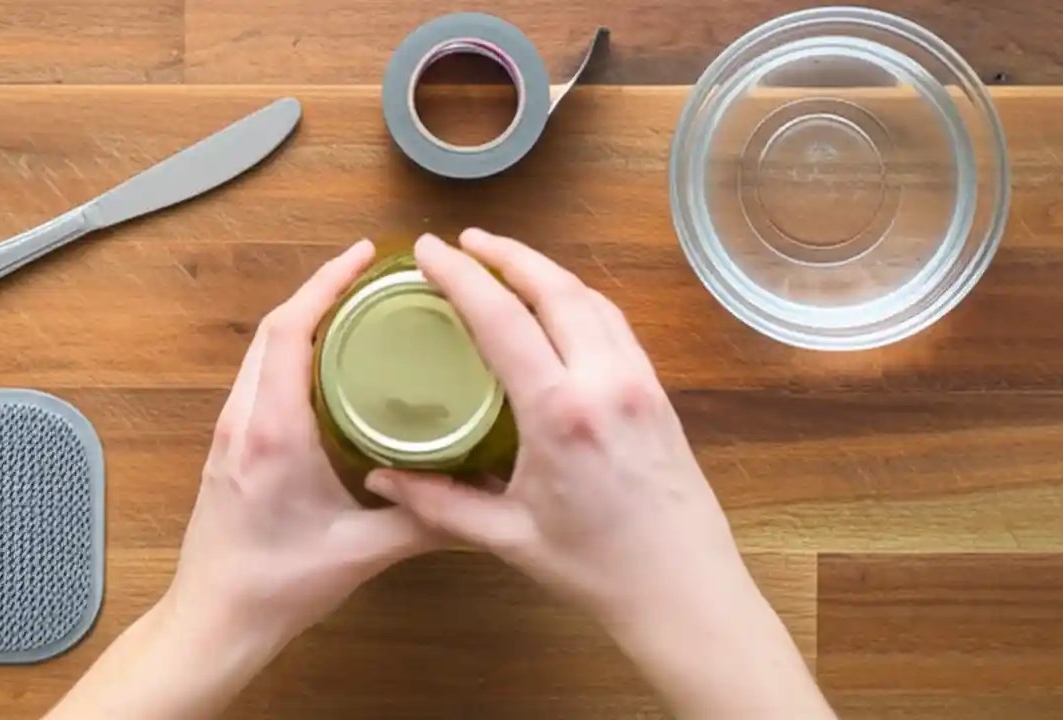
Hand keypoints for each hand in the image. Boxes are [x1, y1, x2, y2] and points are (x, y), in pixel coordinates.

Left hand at [166, 239, 437, 652]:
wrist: (214, 621)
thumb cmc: (275, 588)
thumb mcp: (362, 552)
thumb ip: (425, 521)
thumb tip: (480, 499)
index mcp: (272, 434)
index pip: (290, 332)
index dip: (325, 284)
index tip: (362, 255)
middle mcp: (244, 421)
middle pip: (274, 329)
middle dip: (321, 290)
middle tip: (372, 274)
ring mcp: (231, 431)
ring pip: (262, 351)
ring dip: (304, 318)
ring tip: (357, 306)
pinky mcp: (231, 446)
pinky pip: (259, 376)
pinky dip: (292, 350)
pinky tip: (329, 362)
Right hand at [369, 230, 830, 718]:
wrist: (683, 588)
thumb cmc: (595, 568)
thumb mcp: (507, 537)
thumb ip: (437, 503)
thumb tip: (379, 478)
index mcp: (560, 412)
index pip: (502, 318)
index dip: (460, 276)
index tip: (429, 250)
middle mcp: (604, 381)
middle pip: (553, 288)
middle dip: (505, 254)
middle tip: (463, 241)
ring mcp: (638, 381)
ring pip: (590, 298)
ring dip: (545, 270)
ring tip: (504, 261)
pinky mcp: (658, 391)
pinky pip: (615, 324)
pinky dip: (579, 298)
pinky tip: (558, 304)